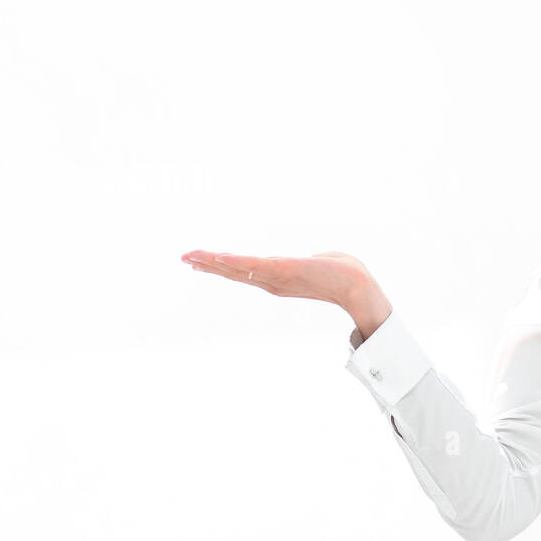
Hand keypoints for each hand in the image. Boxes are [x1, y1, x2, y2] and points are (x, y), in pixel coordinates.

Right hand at [180, 249, 382, 311]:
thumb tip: (316, 259)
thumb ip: (309, 263)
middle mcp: (272, 281)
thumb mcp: (317, 265)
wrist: (357, 283)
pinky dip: (235, 262)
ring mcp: (276, 277)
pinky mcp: (284, 270)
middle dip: (208, 265)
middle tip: (183, 258)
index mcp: (277, 279)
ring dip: (213, 262)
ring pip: (238, 269)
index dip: (221, 267)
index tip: (200, 261)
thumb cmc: (341, 273)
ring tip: (190, 257)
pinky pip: (254, 266)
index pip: (243, 272)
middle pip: (233, 272)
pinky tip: (219, 257)